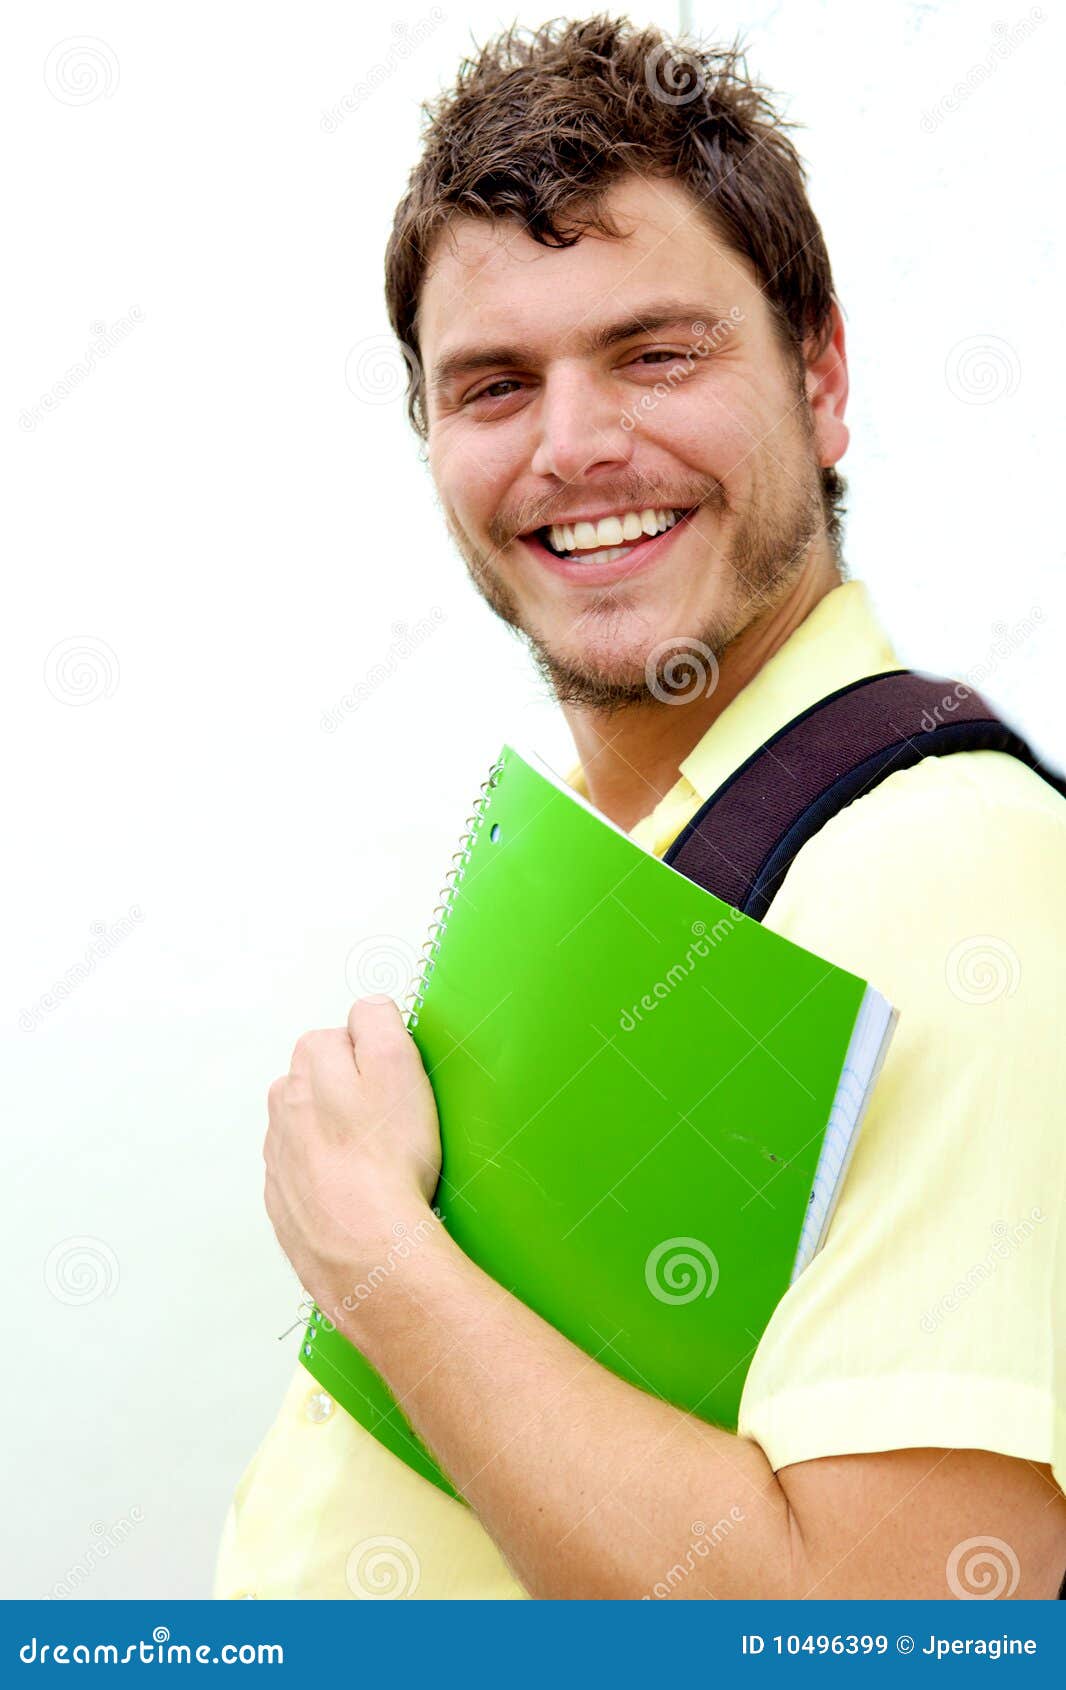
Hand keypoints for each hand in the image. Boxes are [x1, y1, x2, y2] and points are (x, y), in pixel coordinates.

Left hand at [263, 995, 441, 1315]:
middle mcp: (282, 1104)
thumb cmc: (388, 1158)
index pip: (345, 1035)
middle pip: (324, 1079)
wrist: (366, 1248)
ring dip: (340, 1136)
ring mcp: (279, 1155)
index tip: (397, 1088)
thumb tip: (366, 1008)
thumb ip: (377, 1020)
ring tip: (379, 1163)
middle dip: (354, 1094)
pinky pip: (310, 1175)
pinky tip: (361, 1194)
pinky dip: (331, 1179)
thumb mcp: (397, 1064)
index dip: (379, 1059)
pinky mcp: (285, 1200)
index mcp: (308, 1065)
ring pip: (313, 1127)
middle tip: (394, 1125)